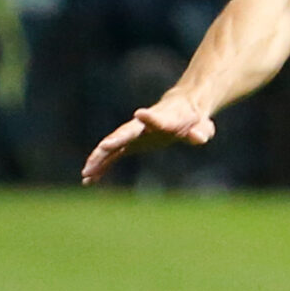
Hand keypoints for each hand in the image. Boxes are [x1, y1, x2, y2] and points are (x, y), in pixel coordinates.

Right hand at [82, 92, 214, 182]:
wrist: (180, 110)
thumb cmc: (193, 119)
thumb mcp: (202, 126)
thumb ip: (201, 131)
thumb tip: (200, 137)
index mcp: (163, 118)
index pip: (156, 118)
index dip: (150, 117)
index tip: (140, 114)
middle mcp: (143, 125)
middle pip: (126, 131)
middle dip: (115, 140)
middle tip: (103, 147)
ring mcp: (134, 134)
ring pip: (113, 145)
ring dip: (100, 158)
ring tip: (86, 174)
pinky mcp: (130, 144)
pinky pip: (112, 155)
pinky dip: (101, 166)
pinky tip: (89, 180)